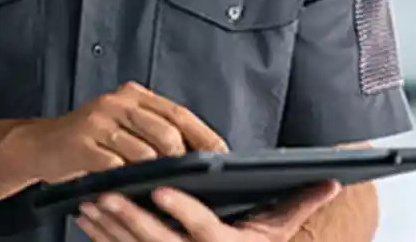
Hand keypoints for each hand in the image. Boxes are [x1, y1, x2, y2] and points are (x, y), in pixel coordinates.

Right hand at [9, 82, 228, 183]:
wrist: (40, 145)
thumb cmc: (88, 139)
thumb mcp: (123, 124)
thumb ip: (154, 129)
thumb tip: (197, 150)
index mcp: (133, 95)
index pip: (179, 113)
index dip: (203, 135)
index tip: (221, 154)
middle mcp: (117, 102)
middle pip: (166, 131)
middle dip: (182, 159)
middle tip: (188, 177)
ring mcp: (98, 121)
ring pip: (144, 151)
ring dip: (155, 174)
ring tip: (158, 186)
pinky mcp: (82, 143)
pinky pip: (116, 166)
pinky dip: (127, 181)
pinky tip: (130, 188)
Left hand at [75, 182, 340, 241]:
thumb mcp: (278, 231)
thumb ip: (298, 204)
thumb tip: (331, 180)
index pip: (201, 230)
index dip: (182, 210)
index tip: (162, 190)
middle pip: (156, 241)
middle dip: (129, 217)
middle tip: (106, 194)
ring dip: (107, 226)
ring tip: (88, 200)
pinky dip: (100, 237)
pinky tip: (84, 217)